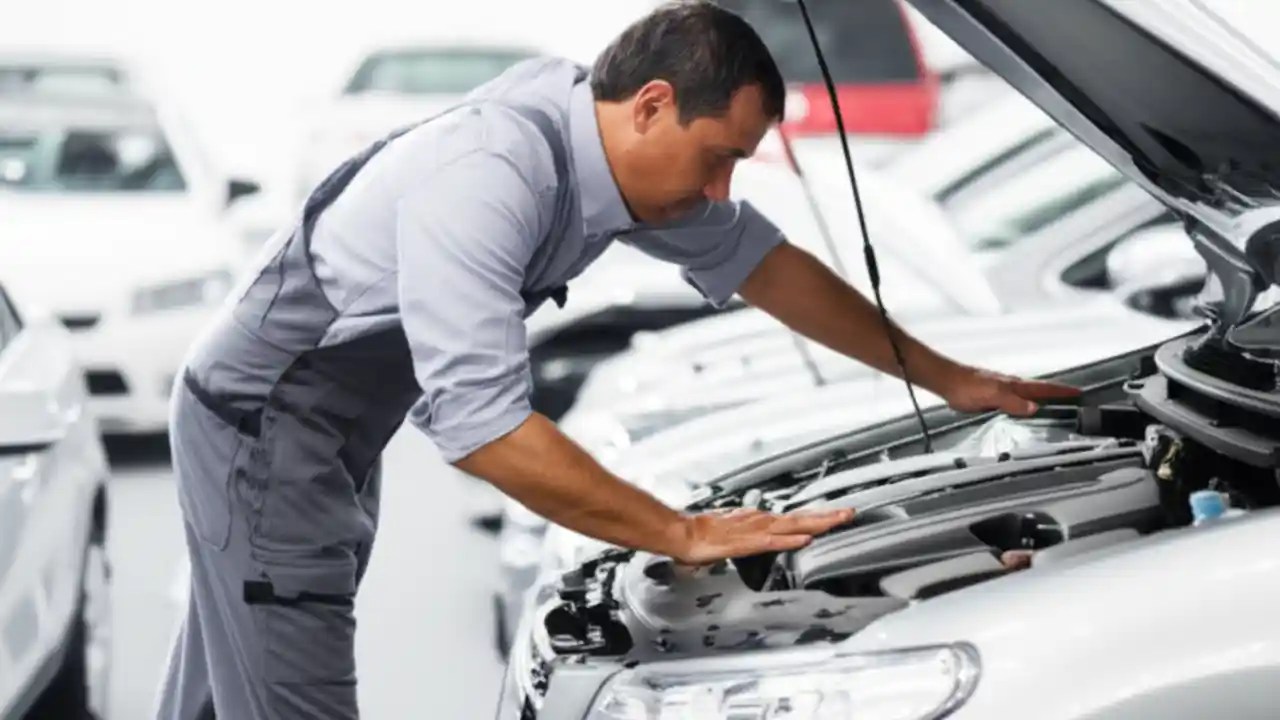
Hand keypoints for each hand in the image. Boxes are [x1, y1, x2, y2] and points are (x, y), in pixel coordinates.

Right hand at [669, 507, 854, 565]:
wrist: (682, 533)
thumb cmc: (702, 535)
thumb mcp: (732, 536)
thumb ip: (747, 537)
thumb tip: (757, 538)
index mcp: (758, 521)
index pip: (793, 518)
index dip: (817, 516)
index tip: (836, 515)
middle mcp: (760, 521)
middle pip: (800, 518)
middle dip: (827, 517)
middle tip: (850, 513)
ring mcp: (754, 531)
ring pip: (791, 525)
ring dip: (815, 524)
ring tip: (836, 521)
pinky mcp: (745, 542)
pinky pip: (771, 541)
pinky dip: (789, 540)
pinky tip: (803, 539)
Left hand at [941, 365, 1081, 416]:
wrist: (946, 381)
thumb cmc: (966, 387)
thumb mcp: (992, 395)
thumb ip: (1013, 402)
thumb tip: (1035, 408)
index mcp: (1014, 385)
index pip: (1043, 388)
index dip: (1061, 391)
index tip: (1079, 392)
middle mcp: (1011, 385)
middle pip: (1039, 389)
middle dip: (1056, 393)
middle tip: (1072, 398)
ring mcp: (1002, 389)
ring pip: (1027, 394)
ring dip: (1041, 398)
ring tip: (1054, 404)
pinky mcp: (992, 395)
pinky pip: (1015, 399)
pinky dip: (1025, 403)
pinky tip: (1022, 408)